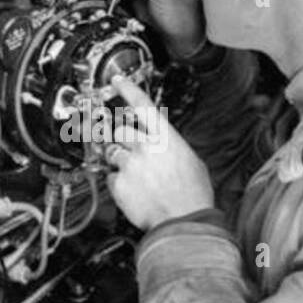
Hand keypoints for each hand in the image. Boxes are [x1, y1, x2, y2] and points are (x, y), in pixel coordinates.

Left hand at [105, 75, 213, 230]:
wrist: (183, 222)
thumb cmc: (192, 195)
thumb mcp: (191, 161)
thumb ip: (172, 148)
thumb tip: (164, 147)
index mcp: (165, 137)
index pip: (142, 105)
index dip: (128, 90)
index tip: (117, 81)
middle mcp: (144, 146)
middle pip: (121, 131)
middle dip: (123, 141)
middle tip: (133, 156)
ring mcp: (129, 164)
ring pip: (112, 153)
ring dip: (120, 162)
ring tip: (137, 178)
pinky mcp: (118, 184)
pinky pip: (110, 177)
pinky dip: (118, 184)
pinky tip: (134, 192)